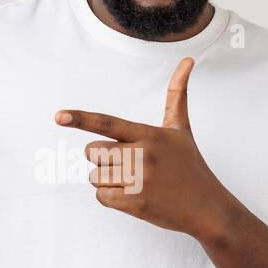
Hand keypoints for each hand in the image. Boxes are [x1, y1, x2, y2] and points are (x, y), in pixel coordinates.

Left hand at [55, 57, 235, 238]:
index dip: (81, 119)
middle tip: (130, 165)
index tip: (59, 117)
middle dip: (103, 159)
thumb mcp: (181, 129)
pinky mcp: (136, 203)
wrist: (207, 207)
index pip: (108, 124)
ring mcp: (139, 180)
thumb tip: (187, 59)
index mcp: (149, 134)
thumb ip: (177, 95)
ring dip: (109, 181)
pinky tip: (135, 197)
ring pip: (95, 176)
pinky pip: (102, 197)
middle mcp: (142, 155)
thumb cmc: (189, 165)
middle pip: (92, 151)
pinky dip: (112, 198)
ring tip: (137, 182)